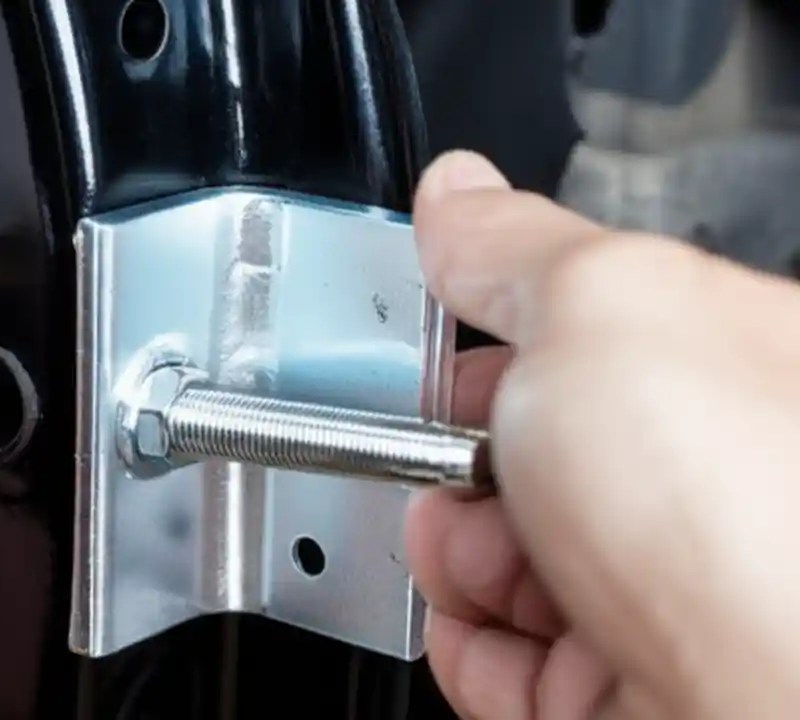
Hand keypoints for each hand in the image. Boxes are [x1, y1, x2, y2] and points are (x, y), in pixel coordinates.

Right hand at [405, 151, 799, 718]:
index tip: (438, 332)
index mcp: (728, 367)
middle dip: (457, 451)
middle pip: (532, 452)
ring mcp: (663, 595)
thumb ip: (514, 247)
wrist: (771, 716)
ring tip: (464, 550)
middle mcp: (702, 485)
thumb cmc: (746, 525)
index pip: (589, 330)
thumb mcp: (602, 309)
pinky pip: (504, 655)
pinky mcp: (620, 691)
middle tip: (450, 452)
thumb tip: (455, 194)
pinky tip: (468, 621)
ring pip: (507, 557)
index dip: (496, 326)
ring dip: (452, 550)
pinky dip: (464, 637)